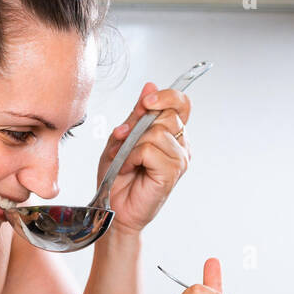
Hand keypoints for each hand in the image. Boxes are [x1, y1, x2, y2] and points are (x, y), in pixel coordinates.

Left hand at [97, 79, 191, 235]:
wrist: (112, 207)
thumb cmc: (117, 177)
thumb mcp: (122, 137)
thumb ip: (137, 114)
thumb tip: (150, 85)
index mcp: (172, 134)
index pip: (181, 103)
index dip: (166, 96)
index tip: (147, 101)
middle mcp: (180, 145)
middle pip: (167, 115)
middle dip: (139, 125)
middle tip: (125, 144)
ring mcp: (179, 160)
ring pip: (156, 132)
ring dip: (133, 146)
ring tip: (127, 161)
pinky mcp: (172, 172)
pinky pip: (149, 150)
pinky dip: (133, 157)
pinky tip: (130, 168)